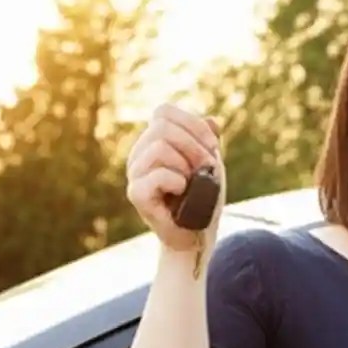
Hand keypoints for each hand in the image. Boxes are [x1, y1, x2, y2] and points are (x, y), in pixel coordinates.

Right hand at [125, 103, 225, 251]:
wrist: (197, 235)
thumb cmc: (202, 199)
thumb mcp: (210, 164)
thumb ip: (207, 140)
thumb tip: (212, 121)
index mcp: (153, 142)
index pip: (163, 112)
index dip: (192, 124)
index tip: (213, 147)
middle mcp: (139, 154)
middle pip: (162, 126)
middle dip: (194, 145)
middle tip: (207, 168)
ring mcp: (134, 174)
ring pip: (158, 147)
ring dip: (186, 165)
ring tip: (192, 183)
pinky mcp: (136, 194)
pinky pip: (157, 174)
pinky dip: (177, 181)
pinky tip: (181, 192)